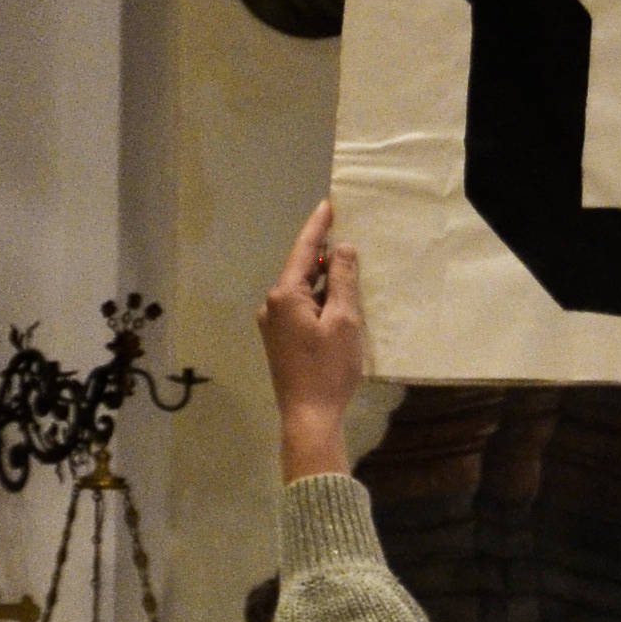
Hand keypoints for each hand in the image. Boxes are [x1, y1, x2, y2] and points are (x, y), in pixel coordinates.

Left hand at [260, 199, 367, 482]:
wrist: (308, 416)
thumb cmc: (328, 369)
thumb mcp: (344, 321)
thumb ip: (343, 282)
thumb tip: (343, 250)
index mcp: (285, 295)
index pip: (304, 251)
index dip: (318, 227)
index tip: (328, 205)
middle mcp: (271, 304)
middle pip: (301, 271)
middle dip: (324, 257)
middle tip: (346, 238)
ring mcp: (272, 324)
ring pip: (301, 292)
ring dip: (323, 283)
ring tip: (348, 272)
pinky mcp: (278, 341)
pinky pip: (299, 309)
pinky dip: (318, 302)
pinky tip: (337, 305)